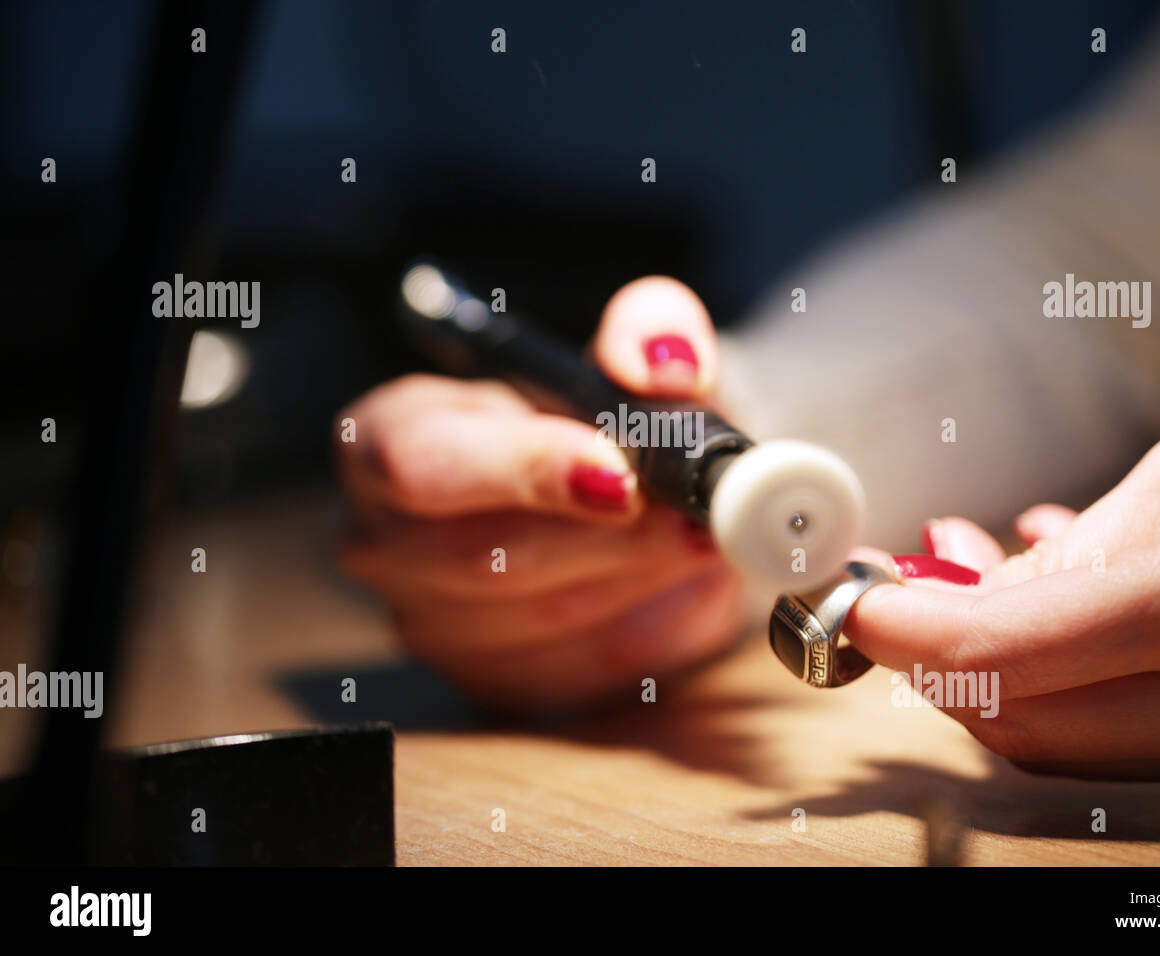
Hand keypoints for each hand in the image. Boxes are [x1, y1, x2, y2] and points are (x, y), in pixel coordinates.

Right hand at [334, 278, 742, 709]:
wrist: (622, 490)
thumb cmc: (601, 415)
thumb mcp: (628, 352)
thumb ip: (653, 329)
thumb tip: (669, 367)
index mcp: (389, 438)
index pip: (420, 464)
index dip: (522, 470)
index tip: (620, 472)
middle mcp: (388, 543)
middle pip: (487, 559)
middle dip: (613, 537)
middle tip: (700, 512)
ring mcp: (438, 628)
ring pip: (552, 622)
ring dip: (649, 577)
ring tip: (707, 533)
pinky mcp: (500, 687)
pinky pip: (593, 669)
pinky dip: (663, 622)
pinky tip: (689, 578)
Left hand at [846, 396, 1159, 785]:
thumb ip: (1066, 557)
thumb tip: (958, 603)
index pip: (1004, 653)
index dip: (905, 632)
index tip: (854, 601)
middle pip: (1018, 721)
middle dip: (932, 662)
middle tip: (897, 594)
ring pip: (1059, 743)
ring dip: (986, 675)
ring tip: (972, 575)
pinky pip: (1118, 739)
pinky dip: (1053, 688)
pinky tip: (1043, 610)